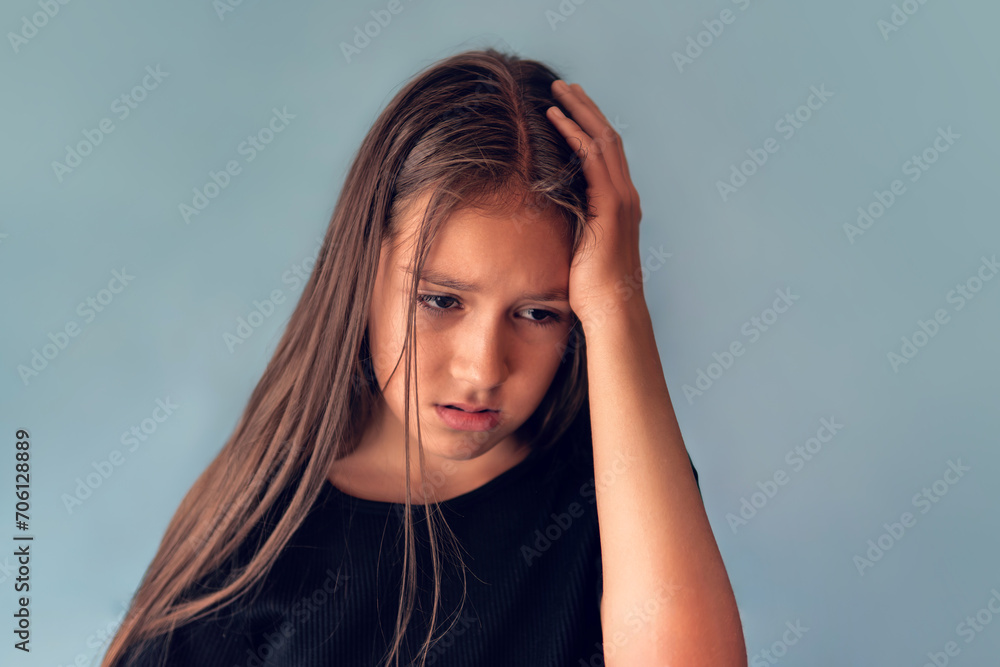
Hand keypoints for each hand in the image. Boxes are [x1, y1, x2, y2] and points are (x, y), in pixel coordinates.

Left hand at [545, 79, 643, 323]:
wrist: (612, 310)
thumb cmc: (592, 289)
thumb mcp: (579, 249)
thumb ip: (572, 227)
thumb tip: (546, 219)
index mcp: (620, 204)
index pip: (607, 153)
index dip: (590, 126)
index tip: (570, 107)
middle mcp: (626, 195)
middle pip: (608, 137)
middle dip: (586, 108)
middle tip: (564, 86)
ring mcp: (621, 199)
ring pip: (602, 141)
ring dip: (579, 112)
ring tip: (558, 92)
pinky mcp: (610, 207)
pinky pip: (592, 160)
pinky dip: (575, 136)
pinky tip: (556, 120)